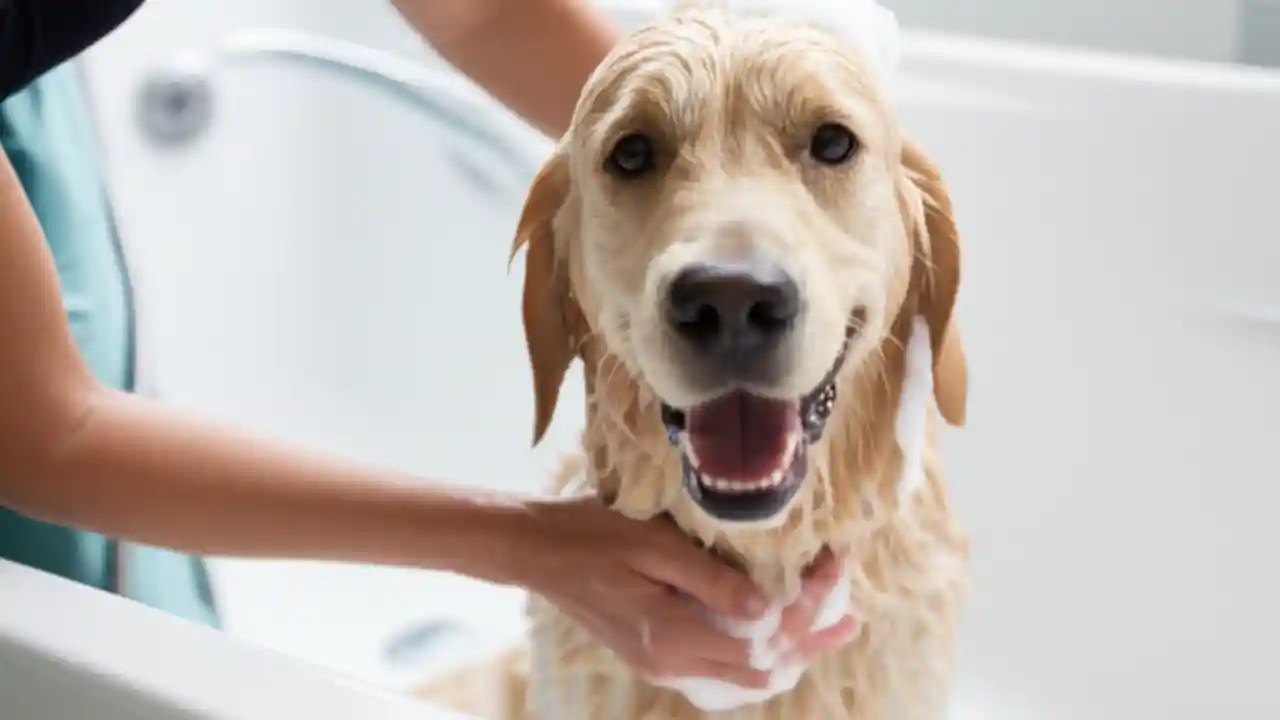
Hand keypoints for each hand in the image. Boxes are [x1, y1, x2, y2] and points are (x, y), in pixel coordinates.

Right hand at [516, 496, 858, 687]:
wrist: (536, 551)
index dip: (806, 608)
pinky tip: (772, 631)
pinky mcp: (655, 656)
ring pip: (743, 675)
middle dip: (810, 642)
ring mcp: (662, 664)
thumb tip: (766, 607)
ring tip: (825, 627)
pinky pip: (720, 668)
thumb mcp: (653, 544)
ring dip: (787, 651)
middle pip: (762, 669)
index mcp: (673, 635)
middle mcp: (671, 662)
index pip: (763, 638)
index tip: (832, 567)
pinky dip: (755, 652)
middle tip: (850, 618)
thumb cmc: (590, 534)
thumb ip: (711, 579)